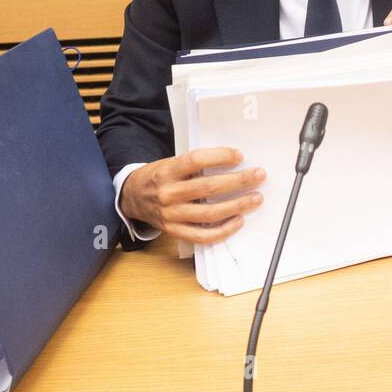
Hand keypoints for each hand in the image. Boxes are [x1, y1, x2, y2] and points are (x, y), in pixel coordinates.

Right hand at [121, 148, 266, 244]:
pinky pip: (202, 235)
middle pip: (208, 187)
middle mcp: (168, 193)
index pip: (196, 160)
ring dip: (237, 205)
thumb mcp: (170, 163)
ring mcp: (171, 215)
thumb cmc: (158, 177)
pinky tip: (238, 221)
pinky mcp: (174, 231)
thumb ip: (195, 165)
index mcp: (167, 171)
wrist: (132, 197)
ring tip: (255, 198)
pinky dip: (223, 230)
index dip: (220, 156)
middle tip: (258, 175)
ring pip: (209, 213)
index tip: (239, 155)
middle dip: (238, 181)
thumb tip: (231, 162)